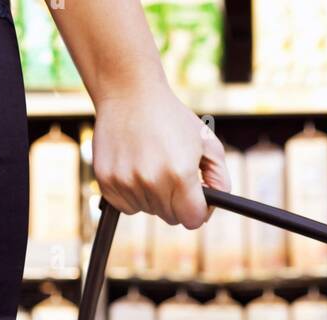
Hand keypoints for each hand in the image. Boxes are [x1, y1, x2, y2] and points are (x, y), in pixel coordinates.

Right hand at [92, 79, 229, 228]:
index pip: (193, 219)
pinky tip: (134, 168)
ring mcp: (127, 183)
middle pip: (171, 218)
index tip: (196, 200)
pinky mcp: (107, 181)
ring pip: (148, 211)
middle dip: (176, 202)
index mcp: (181, 174)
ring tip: (151, 164)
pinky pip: (126, 206)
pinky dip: (132, 194)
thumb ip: (219, 178)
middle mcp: (153, 182)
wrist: (129, 92)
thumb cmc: (172, 118)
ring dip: (153, 196)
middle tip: (172, 175)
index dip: (198, 211)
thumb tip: (216, 204)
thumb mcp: (206, 142)